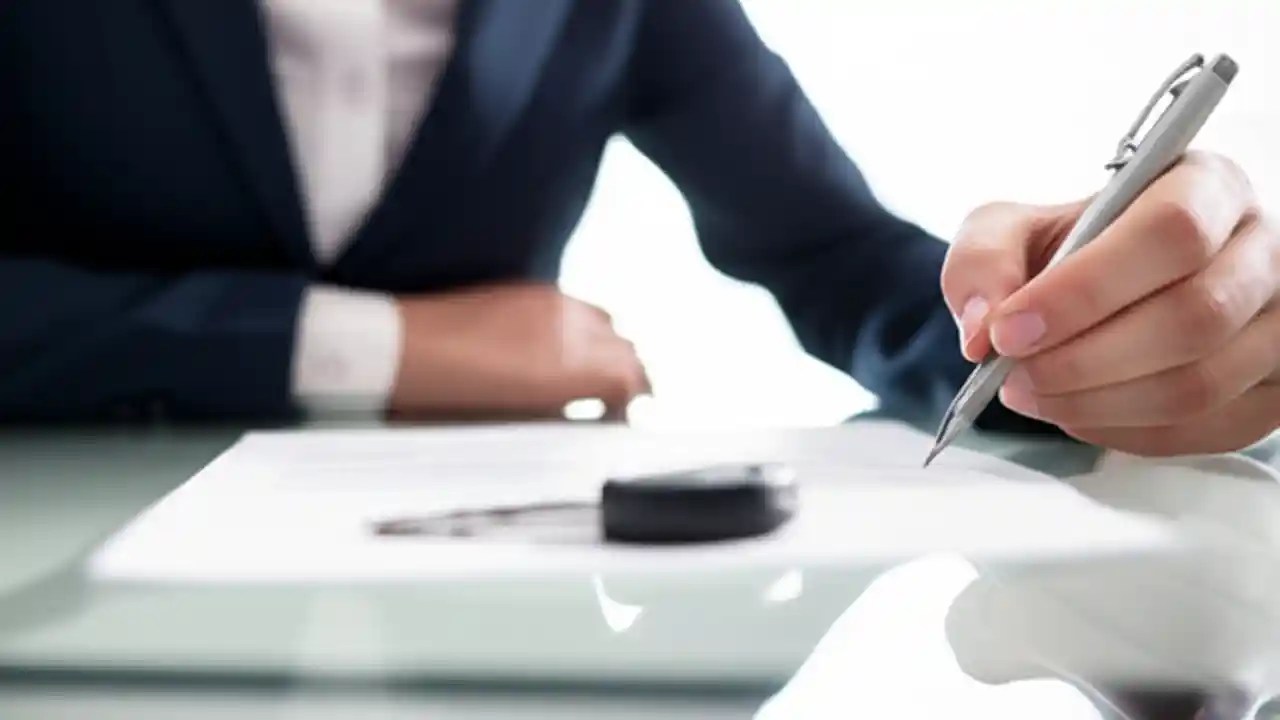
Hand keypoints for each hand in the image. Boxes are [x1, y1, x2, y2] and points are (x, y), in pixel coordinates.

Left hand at [390, 284, 650, 419]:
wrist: (399, 351)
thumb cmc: (447, 398)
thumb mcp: (518, 418)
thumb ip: (564, 410)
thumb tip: (588, 412)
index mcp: (567, 366)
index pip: (631, 377)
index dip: (634, 400)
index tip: (622, 416)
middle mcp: (567, 326)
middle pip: (626, 347)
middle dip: (630, 374)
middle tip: (619, 398)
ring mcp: (548, 302)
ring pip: (606, 320)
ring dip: (610, 346)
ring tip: (595, 370)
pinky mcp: (526, 289)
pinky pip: (575, 305)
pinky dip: (582, 328)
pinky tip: (561, 347)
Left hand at [941, 152, 1279, 454]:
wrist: (1101, 288)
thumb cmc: (1072, 249)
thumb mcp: (1011, 229)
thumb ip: (983, 261)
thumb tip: (983, 326)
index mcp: (1204, 186)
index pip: (1171, 231)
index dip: (1086, 290)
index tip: (1011, 329)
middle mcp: (1259, 248)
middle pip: (1195, 315)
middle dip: (1085, 360)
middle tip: (1014, 375)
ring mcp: (1278, 322)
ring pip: (1204, 382)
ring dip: (1100, 404)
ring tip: (1034, 395)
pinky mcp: (1274, 387)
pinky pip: (1209, 427)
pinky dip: (1128, 432)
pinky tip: (1076, 413)